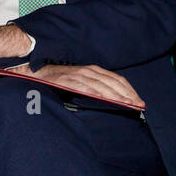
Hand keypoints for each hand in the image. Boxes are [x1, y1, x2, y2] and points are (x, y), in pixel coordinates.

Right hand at [29, 65, 144, 107]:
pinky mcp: (69, 81)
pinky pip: (86, 88)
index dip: (129, 90)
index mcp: (93, 70)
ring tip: (128, 104)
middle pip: (113, 83)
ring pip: (103, 86)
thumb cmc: (58, 79)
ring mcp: (79, 75)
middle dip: (127, 95)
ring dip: (117, 96)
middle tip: (138, 105)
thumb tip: (110, 99)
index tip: (138, 101)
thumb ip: (93, 87)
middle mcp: (89, 71)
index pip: (116, 79)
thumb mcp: (79, 80)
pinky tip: (106, 100)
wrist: (36, 73)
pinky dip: (98, 94)